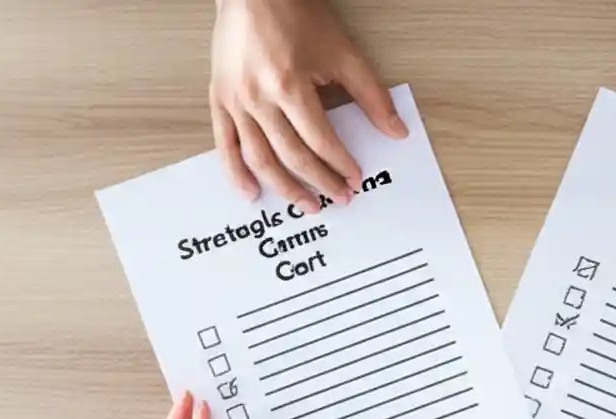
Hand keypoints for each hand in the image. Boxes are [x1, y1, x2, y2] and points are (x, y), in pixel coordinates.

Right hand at [209, 0, 407, 209]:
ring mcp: (235, 101)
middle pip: (292, 155)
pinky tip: (251, 193)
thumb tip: (397, 130)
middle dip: (319, 181)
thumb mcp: (342, 52)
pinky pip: (225, 144)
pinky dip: (236, 172)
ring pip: (259, 158)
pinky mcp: (218, 99)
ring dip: (284, 187)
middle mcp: (258, 98)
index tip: (354, 177)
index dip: (340, 164)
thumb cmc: (294, 14)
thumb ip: (371, 96)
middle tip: (338, 197)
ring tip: (306, 204)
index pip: (320, 141)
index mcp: (289, 86)